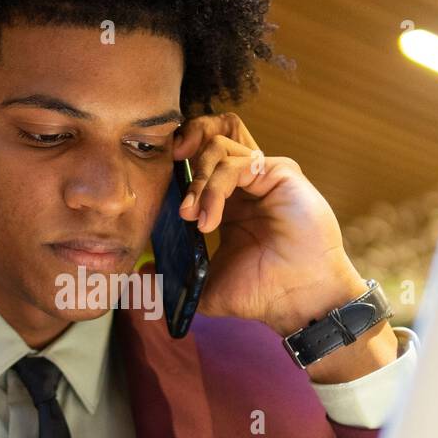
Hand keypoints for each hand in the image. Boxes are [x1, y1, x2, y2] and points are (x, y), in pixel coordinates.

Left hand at [172, 113, 398, 382]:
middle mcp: (245, 182)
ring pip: (218, 147)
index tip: (157, 179)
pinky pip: (236, 164)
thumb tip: (140, 273)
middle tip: (173, 187)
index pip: (198, 159)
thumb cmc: (261, 294)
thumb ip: (174, 278)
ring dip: (197, 181)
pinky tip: (208, 220)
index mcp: (227, 200)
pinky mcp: (279, 173)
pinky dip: (214, 189)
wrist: (297, 303)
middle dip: (184, 151)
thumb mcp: (205, 287)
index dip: (177, 159)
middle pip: (211, 135)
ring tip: (192, 217)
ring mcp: (263, 174)